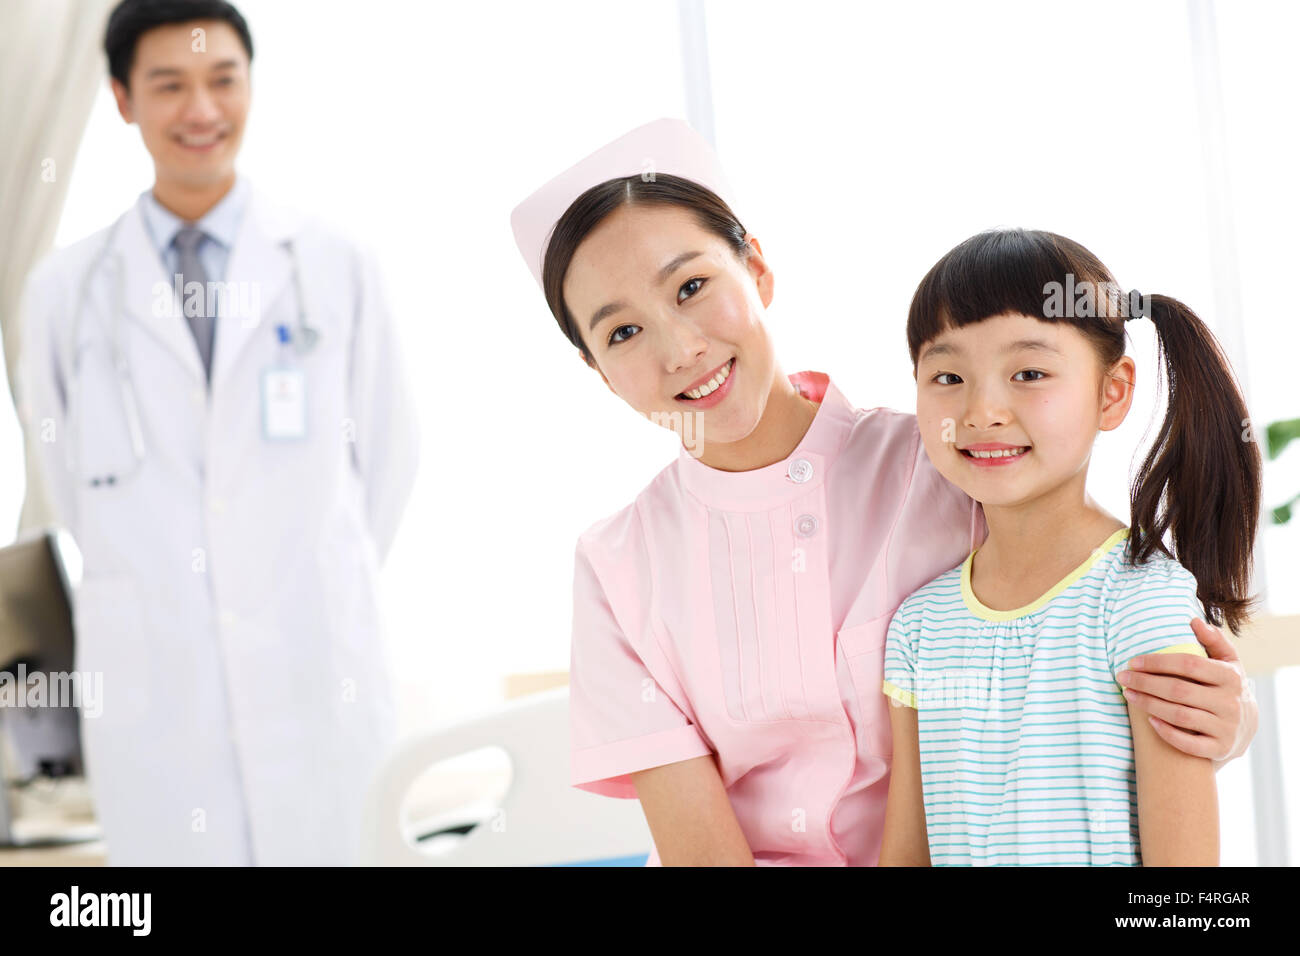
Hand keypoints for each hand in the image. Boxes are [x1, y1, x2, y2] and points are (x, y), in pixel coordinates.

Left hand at [1117, 618, 1256, 765]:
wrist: (1246, 727)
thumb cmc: (1225, 686)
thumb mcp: (1227, 662)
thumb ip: (1213, 640)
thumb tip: (1194, 620)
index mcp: (1230, 676)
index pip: (1189, 664)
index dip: (1158, 662)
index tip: (1132, 661)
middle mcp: (1231, 703)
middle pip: (1179, 690)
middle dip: (1145, 683)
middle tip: (1122, 678)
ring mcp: (1226, 728)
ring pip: (1179, 715)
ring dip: (1148, 705)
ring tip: (1128, 695)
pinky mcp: (1220, 749)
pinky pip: (1188, 743)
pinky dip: (1167, 732)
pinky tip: (1149, 720)